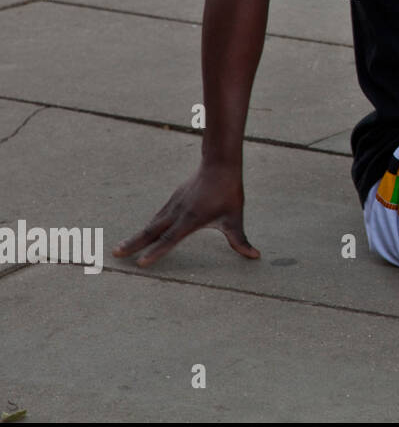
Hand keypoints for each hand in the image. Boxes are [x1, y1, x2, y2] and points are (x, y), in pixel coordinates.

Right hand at [113, 162, 259, 266]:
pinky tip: (144, 232)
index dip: (156, 252)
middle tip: (116, 254)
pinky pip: (158, 215)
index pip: (170, 239)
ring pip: (152, 223)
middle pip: (152, 231)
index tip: (141, 263)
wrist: (219, 164)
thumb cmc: (228, 192)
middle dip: (134, 244)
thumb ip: (240, 240)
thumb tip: (255, 256)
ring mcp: (173, 204)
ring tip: (122, 247)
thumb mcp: (235, 218)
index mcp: (191, 219)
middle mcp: (177, 213)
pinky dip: (148, 225)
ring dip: (137, 235)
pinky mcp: (174, 199)